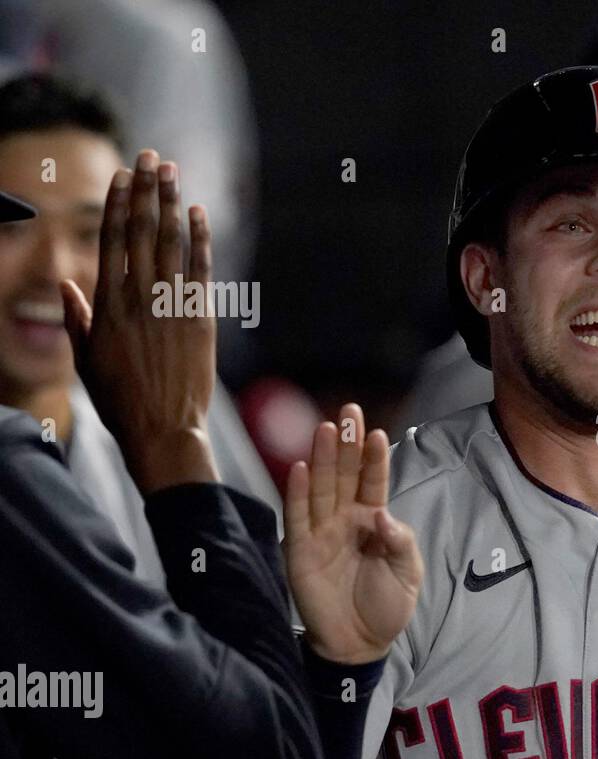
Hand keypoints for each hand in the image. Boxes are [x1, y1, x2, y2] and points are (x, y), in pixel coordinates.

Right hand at [61, 149, 217, 492]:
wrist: (163, 431)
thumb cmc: (121, 401)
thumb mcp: (87, 360)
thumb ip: (78, 318)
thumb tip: (66, 284)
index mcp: (107, 306)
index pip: (112, 241)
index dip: (118, 204)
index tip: (122, 176)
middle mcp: (139, 299)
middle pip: (142, 232)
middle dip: (145, 190)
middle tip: (150, 157)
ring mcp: (171, 307)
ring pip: (170, 243)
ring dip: (170, 203)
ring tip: (171, 171)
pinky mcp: (199, 320)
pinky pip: (200, 270)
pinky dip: (199, 240)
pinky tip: (198, 213)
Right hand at [285, 403, 423, 664]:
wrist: (359, 643)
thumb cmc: (387, 605)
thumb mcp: (408, 573)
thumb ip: (399, 542)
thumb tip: (381, 515)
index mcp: (373, 521)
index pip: (372, 481)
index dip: (373, 458)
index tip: (376, 432)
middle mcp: (345, 519)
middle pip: (343, 474)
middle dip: (345, 443)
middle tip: (347, 411)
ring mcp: (321, 532)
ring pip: (320, 488)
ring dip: (320, 459)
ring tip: (324, 429)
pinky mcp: (300, 550)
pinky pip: (298, 518)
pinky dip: (297, 494)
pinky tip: (298, 468)